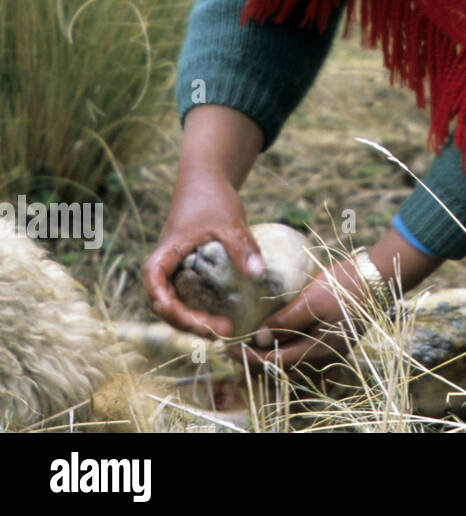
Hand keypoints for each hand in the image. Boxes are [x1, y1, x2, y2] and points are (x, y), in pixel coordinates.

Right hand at [142, 171, 263, 339]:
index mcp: (161, 260)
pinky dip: (202, 309)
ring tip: (225, 331)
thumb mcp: (228, 221)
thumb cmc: (211, 199)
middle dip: (190, 324)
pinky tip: (226, 315)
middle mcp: (162, 271)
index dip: (176, 314)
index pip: (157, 295)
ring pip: (176, 306)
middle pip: (166, 308)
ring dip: (195, 321)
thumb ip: (240, 247)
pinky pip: (188, 298)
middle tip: (222, 332)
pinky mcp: (187, 272)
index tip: (202, 324)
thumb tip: (257, 275)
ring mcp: (174, 272)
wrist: (206, 183)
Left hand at [232, 256, 368, 370]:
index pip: (274, 362)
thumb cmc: (344, 286)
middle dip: (256, 357)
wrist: (377, 277)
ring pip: (291, 357)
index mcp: (317, 349)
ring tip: (251, 340)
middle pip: (282, 364)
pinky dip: (284, 343)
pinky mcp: (332, 337)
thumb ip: (286, 321)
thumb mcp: (311, 300)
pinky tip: (276, 332)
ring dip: (269, 351)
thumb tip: (259, 337)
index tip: (229, 347)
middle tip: (235, 346)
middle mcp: (323, 354)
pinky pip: (301, 348)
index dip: (249, 356)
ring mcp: (329, 347)